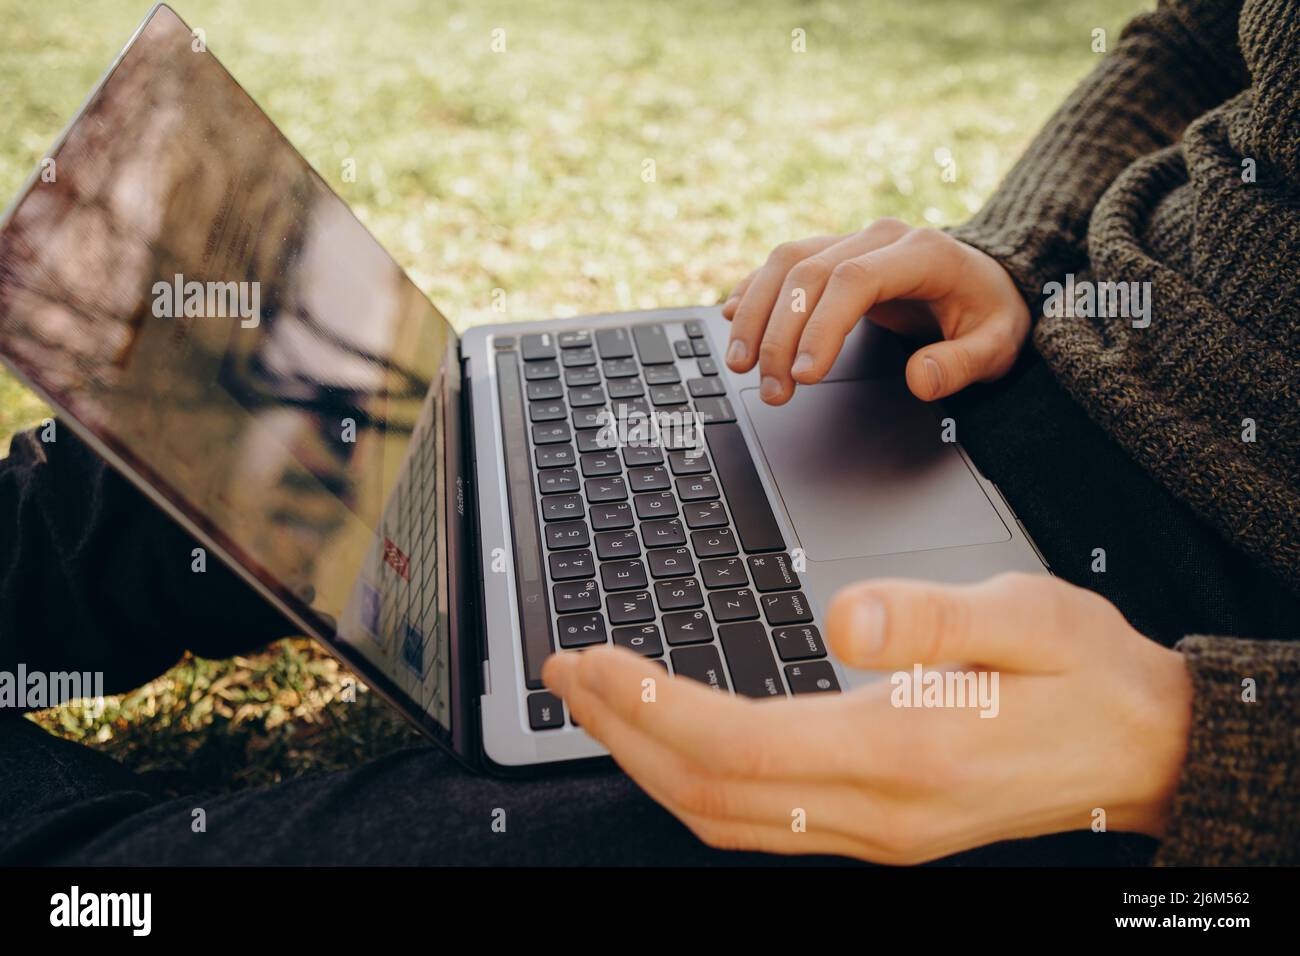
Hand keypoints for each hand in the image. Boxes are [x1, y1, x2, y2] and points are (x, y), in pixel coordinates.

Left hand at [542, 573, 1192, 862]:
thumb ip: (933, 617)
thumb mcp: (1031, 615)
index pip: (740, 745)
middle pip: (710, 791)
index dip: (652, 705)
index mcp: (906, 750)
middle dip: (623, 731)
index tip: (594, 660)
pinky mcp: (876, 832)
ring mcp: (875, 834)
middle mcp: (879, 811)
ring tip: (598, 705)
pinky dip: (695, 784)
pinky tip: (671, 746)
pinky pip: (759, 825)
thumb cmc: (1087, 674)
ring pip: (724, 819)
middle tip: (566, 674)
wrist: (1141, 751)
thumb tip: (845, 618)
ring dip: (647, 761)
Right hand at [720, 220, 1030, 404]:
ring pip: (785, 263)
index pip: (853, 280)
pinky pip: (782, 264)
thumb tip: (921, 379)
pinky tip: (731, 317)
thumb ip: (963, 363)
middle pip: (808, 274)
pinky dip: (753, 291)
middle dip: (780, 336)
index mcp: (921, 251)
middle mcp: (879, 236)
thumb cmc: (990, 311)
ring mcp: (852, 239)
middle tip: (772, 390)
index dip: (820, 326)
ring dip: (755, 314)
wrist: (988, 278)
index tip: (805, 374)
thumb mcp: (997, 343)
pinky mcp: (833, 252)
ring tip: (741, 364)